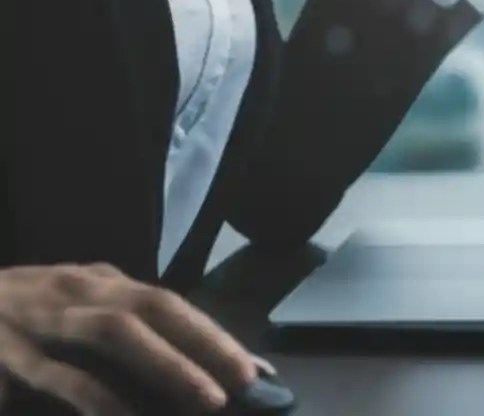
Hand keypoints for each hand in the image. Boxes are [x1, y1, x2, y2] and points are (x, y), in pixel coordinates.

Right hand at [0, 263, 256, 414]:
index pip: (170, 304)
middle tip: (245, 382)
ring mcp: (42, 317)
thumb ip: (126, 335)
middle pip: (155, 307)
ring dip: (167, 363)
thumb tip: (196, 370)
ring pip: (114, 331)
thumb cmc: (17, 320)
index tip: (257, 372)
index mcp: (100, 285)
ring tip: (208, 400)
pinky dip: (94, 396)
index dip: (215, 335)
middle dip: (206, 343)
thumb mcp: (73, 316)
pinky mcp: (4, 349)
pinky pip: (56, 373)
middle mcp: (78, 291)